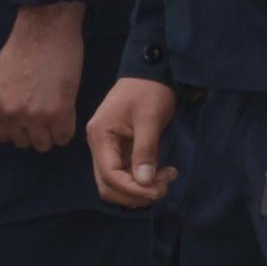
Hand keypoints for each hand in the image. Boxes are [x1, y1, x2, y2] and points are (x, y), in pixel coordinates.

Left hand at [0, 1, 86, 154]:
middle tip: (44, 116)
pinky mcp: (59, 113)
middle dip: (33, 132)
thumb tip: (10, 120)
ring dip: (50, 133)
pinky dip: (65, 130)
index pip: (3, 136)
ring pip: (43, 144)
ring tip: (56, 116)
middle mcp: (11, 116)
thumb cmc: (22, 47)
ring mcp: (35, 116)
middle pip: (23, 143)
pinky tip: (66, 114)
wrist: (45, 29)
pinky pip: (63, 137)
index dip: (17, 129)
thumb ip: (2, 101)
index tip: (27, 121)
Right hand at [87, 74, 179, 208]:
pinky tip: (164, 173)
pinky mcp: (120, 150)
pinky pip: (126, 175)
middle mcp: (99, 145)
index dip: (132, 189)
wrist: (151, 72)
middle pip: (108, 185)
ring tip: (167, 178)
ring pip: (117, 184)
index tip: (158, 190)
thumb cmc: (149, 90)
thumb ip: (145, 150)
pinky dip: (143, 180)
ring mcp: (108, 149)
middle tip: (164, 187)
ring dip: (141, 189)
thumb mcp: (150, 118)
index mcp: (100, 135)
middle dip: (135, 194)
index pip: (109, 175)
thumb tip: (144, 182)